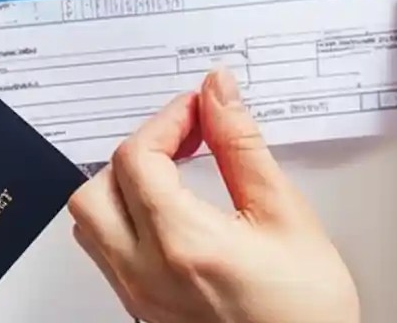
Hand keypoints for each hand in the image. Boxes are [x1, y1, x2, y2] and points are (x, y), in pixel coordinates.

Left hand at [68, 69, 358, 322]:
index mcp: (183, 243)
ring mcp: (139, 296)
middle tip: (187, 136)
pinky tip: (169, 210)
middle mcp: (147, 273)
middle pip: (97, 187)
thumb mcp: (285, 213)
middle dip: (139, 149)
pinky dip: (125, 218)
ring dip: (123, 184)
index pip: (138, 157)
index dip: (168, 119)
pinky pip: (107, 253)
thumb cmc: (306, 311)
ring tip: (175, 171)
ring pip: (91, 223)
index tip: (200, 108)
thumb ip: (242, 146)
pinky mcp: (143, 311)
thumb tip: (219, 95)